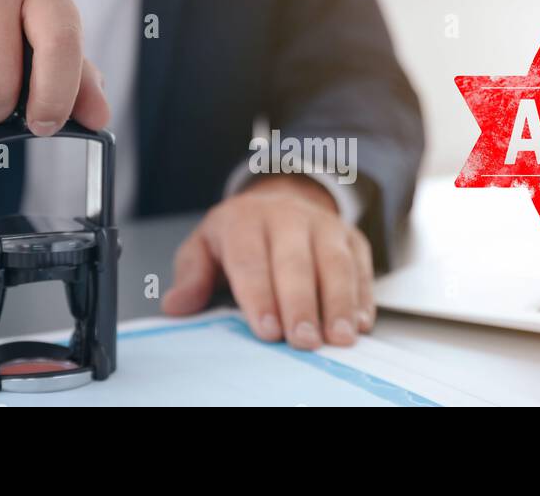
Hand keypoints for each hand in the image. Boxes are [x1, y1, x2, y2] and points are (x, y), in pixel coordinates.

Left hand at [161, 176, 376, 349]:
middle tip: (303, 340)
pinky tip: (360, 322)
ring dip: (339, 302)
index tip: (267, 330)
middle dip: (301, 304)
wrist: (280, 199)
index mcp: (245, 220)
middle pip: (296, 262)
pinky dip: (363, 296)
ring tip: (339, 337)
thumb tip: (176, 306)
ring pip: (335, 263)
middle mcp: (287, 217)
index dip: (260, 296)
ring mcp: (324, 226)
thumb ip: (192, 276)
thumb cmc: (240, 233)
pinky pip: (362, 266)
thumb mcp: (205, 246)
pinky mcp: (352, 237)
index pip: (251, 260)